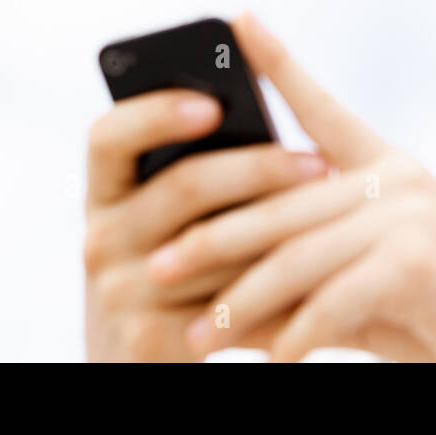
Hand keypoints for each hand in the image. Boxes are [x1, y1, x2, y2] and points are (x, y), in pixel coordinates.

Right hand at [83, 86, 329, 360]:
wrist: (145, 356)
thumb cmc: (182, 257)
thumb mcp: (171, 209)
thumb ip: (199, 156)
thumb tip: (263, 79)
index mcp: (107, 189)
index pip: (110, 136)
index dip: (157, 113)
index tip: (215, 102)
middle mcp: (100, 236)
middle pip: (183, 186)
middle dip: (259, 170)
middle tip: (319, 163)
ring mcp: (117, 291)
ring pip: (215, 248)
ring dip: (281, 230)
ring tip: (335, 213)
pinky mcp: (145, 340)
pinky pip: (224, 307)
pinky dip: (276, 291)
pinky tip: (319, 276)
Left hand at [152, 12, 435, 361]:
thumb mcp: (380, 281)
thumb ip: (321, 268)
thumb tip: (235, 288)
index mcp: (392, 168)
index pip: (325, 106)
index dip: (278, 61)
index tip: (236, 18)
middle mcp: (401, 179)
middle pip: (284, 200)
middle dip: (215, 239)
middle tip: (157, 268)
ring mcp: (413, 215)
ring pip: (298, 253)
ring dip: (242, 301)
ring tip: (197, 334)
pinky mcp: (420, 261)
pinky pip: (332, 299)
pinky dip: (297, 334)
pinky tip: (276, 358)